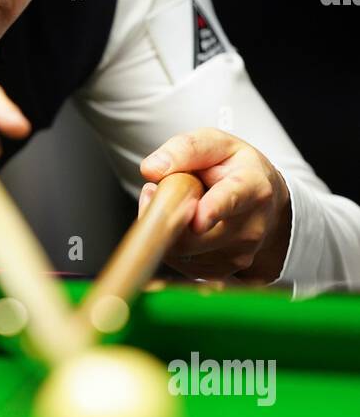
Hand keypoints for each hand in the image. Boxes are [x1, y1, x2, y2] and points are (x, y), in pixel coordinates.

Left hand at [138, 128, 291, 282]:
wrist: (263, 201)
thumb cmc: (235, 169)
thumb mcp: (216, 144)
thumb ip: (185, 149)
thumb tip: (152, 168)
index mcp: (252, 187)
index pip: (230, 200)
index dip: (212, 211)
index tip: (199, 221)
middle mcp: (251, 226)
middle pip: (193, 236)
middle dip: (166, 214)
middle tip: (162, 189)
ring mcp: (239, 254)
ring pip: (179, 250)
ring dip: (167, 227)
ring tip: (184, 206)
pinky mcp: (222, 271)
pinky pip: (179, 262)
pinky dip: (173, 243)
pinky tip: (186, 226)